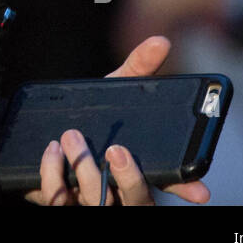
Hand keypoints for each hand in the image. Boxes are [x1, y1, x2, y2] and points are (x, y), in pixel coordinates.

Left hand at [24, 35, 212, 205]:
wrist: (42, 128)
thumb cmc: (89, 116)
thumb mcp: (113, 91)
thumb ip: (137, 68)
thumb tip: (161, 41)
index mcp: (138, 167)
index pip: (169, 184)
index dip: (185, 189)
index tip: (200, 192)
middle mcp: (118, 189)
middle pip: (136, 201)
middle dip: (129, 178)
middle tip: (116, 150)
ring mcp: (89, 198)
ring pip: (97, 200)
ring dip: (85, 169)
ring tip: (72, 137)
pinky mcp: (59, 198)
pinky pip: (57, 196)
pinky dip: (53, 173)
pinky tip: (52, 149)